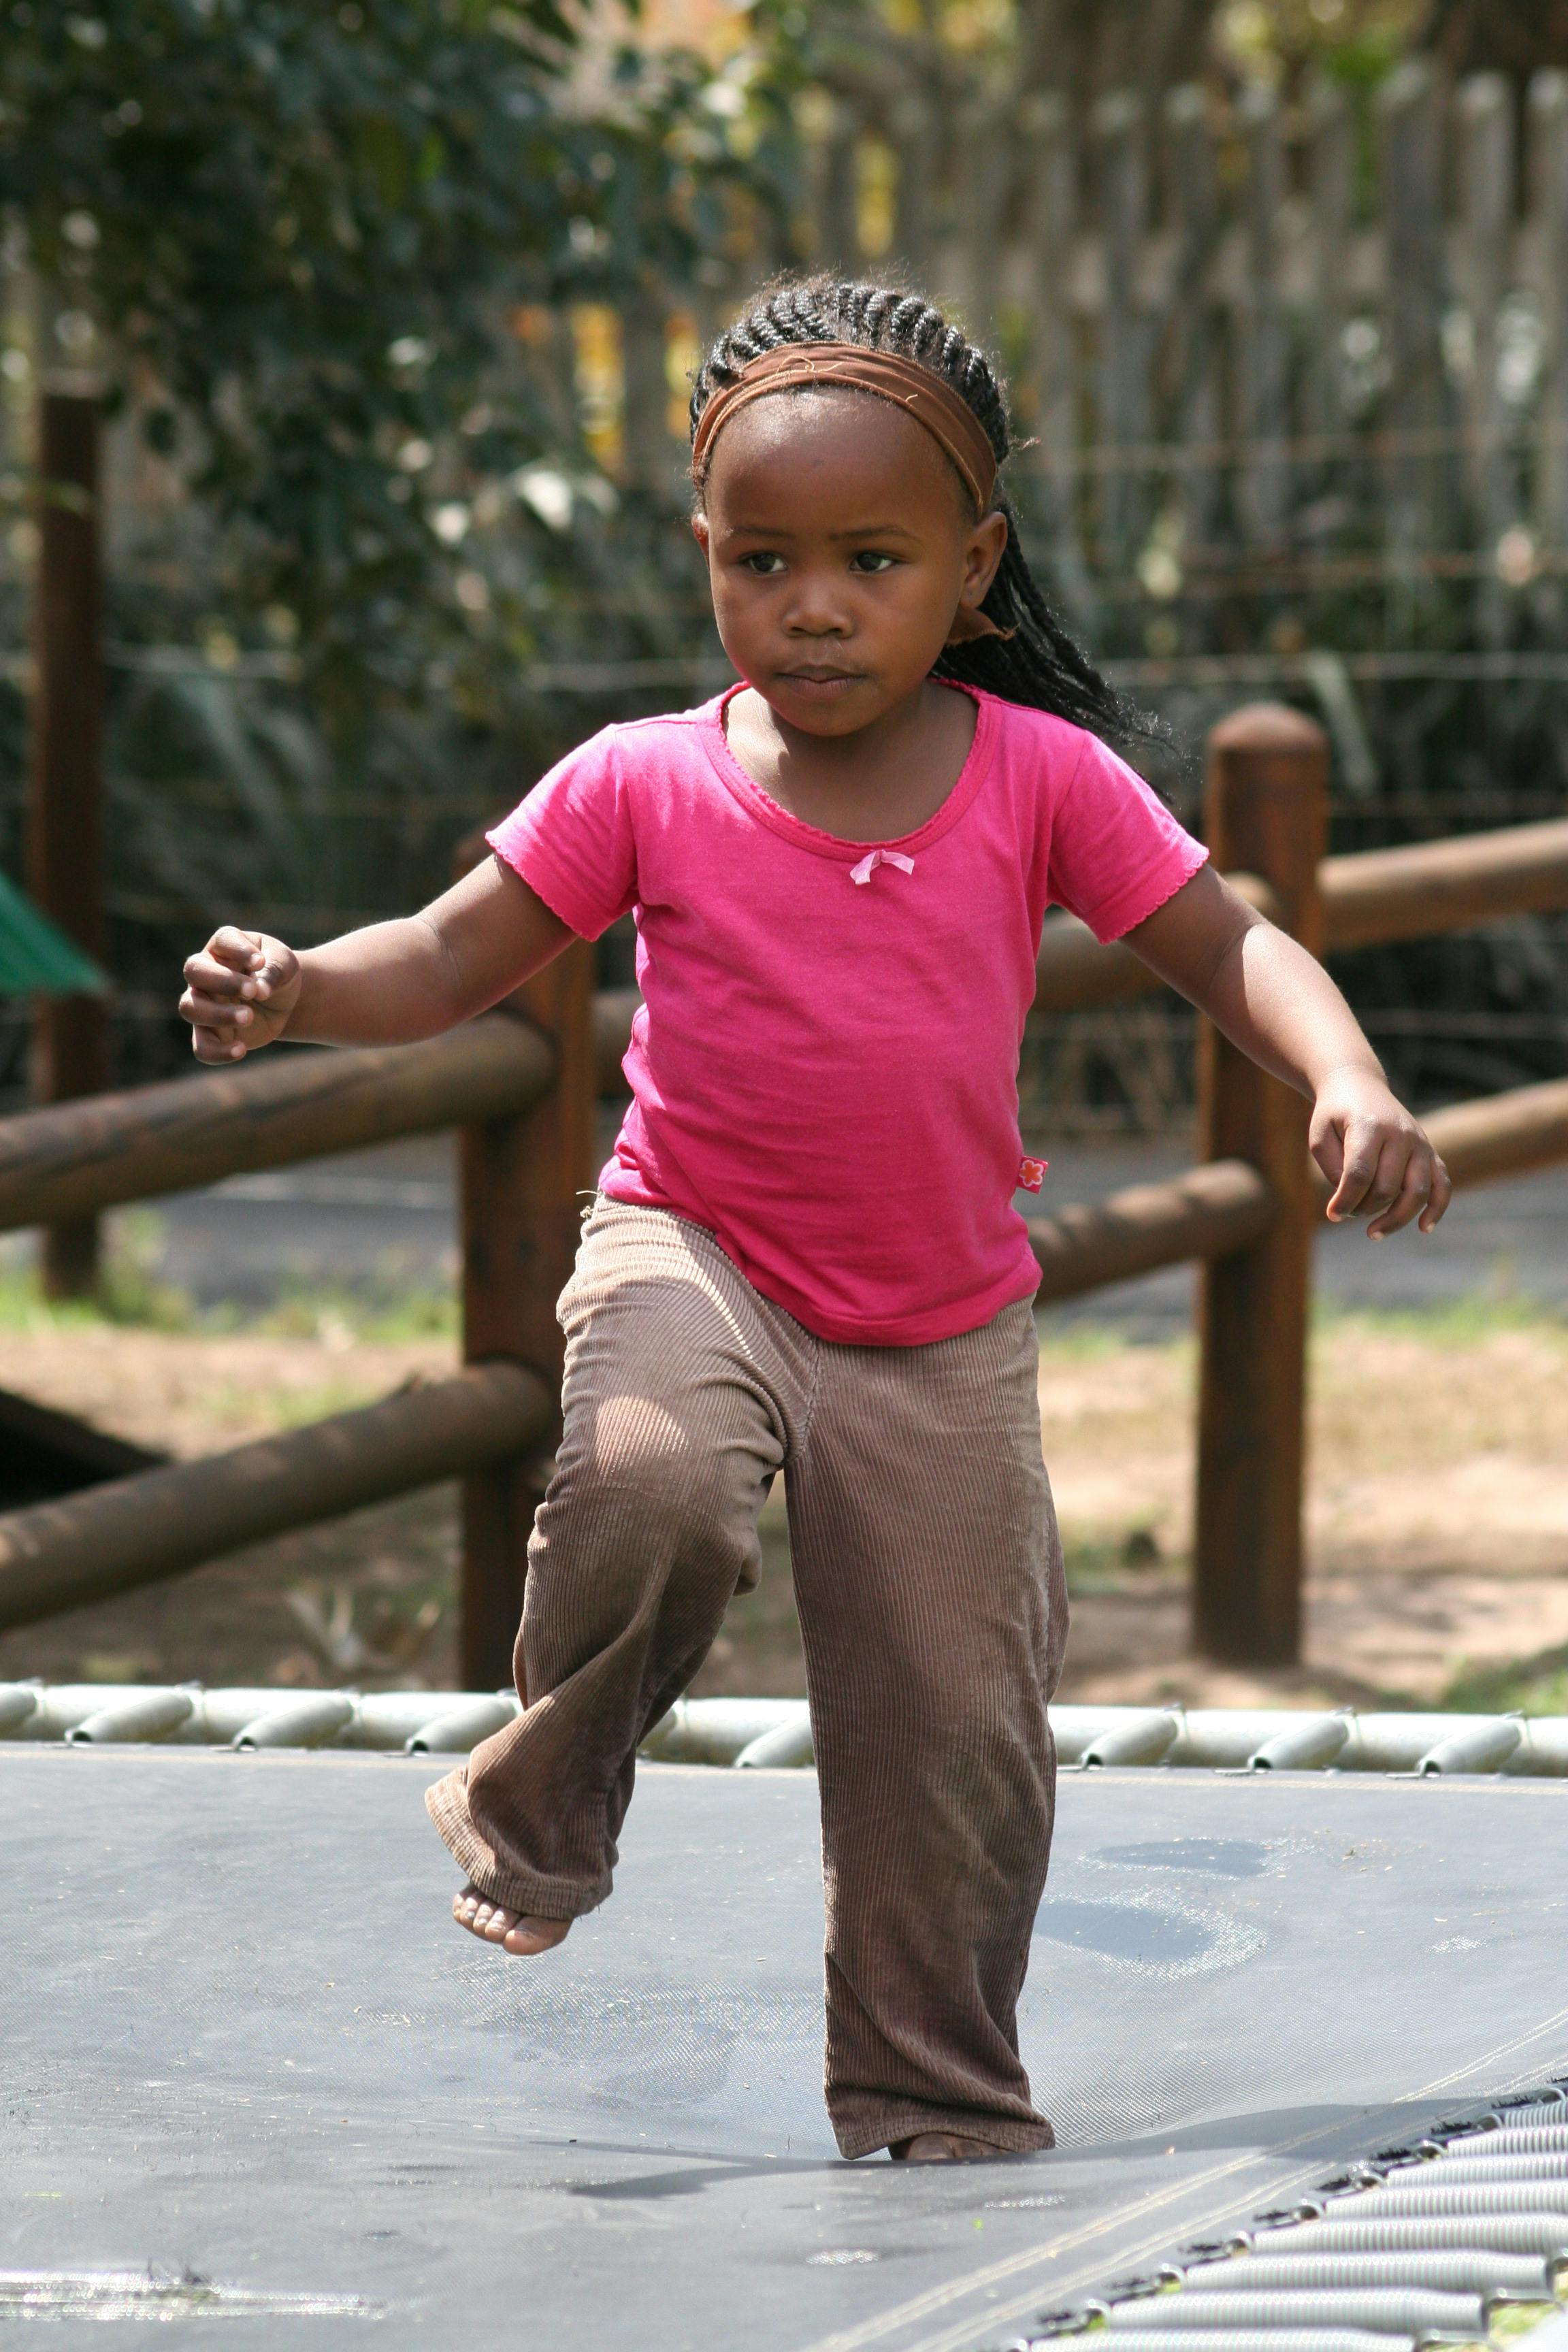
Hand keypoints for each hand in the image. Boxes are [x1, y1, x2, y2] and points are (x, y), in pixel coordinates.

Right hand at [179, 927, 301, 1063]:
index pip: (222, 940)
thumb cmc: (277, 972)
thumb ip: (274, 971)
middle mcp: (206, 972)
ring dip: (217, 1014)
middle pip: (194, 971)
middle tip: (253, 992)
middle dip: (223, 981)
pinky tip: (241, 1049)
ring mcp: (203, 1002)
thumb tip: (260, 989)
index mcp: (224, 947)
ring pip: (190, 1008)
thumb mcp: (285, 965)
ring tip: (249, 1017)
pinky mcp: (210, 1032)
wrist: (281, 1000)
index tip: (260, 962)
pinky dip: (218, 1052)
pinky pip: (201, 1047)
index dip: (238, 950)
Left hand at [1309, 1065, 1450, 1238]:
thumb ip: (1332, 1166)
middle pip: (1387, 1187)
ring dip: (1396, 1219)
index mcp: (1370, 1126)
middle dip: (1363, 1208)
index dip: (1345, 1200)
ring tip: (1373, 1233)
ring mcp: (1419, 1143)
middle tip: (1346, 1212)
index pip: (1360, 1174)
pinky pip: (1442, 1184)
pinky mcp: (1429, 1152)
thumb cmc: (1335, 1114)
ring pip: (1417, 1192)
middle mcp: (1400, 1134)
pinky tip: (1423, 1228)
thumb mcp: (1320, 1134)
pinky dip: (1436, 1208)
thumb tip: (1349, 1200)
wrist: (1359, 1085)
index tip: (1332, 1214)